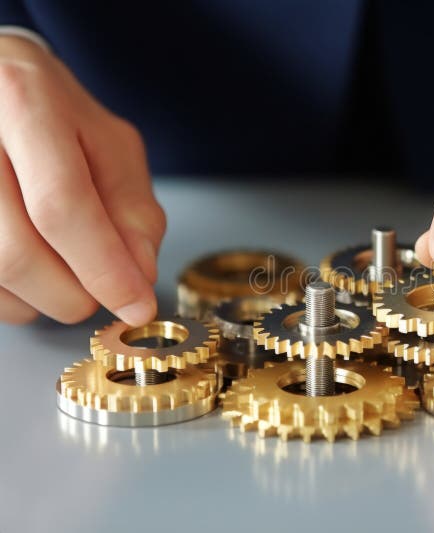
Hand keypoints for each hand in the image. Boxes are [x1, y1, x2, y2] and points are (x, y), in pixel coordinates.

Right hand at [0, 36, 163, 324]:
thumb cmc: (52, 113)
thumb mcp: (111, 144)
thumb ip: (133, 207)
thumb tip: (140, 273)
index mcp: (24, 103)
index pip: (60, 203)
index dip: (102, 266)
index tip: (137, 304)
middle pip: (15, 251)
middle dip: (73, 292)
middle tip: (100, 291)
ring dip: (40, 299)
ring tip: (68, 276)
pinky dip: (11, 298)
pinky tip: (30, 277)